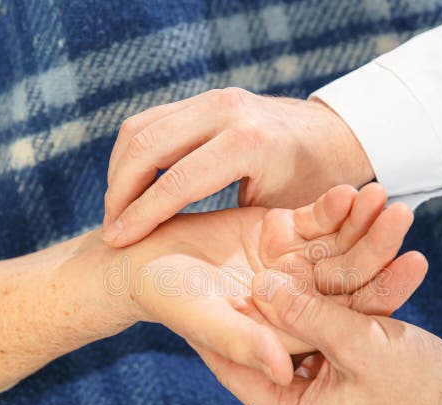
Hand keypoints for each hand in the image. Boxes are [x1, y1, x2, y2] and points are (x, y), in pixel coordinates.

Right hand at [102, 88, 374, 246]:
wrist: (331, 136)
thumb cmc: (312, 189)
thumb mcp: (284, 218)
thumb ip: (243, 235)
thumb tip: (205, 270)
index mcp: (251, 143)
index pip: (177, 181)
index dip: (141, 215)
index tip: (116, 242)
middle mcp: (227, 111)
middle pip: (147, 146)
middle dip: (119, 192)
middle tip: (109, 230)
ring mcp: (212, 98)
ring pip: (139, 129)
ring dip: (119, 171)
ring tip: (115, 213)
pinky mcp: (201, 97)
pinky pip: (149, 121)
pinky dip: (131, 155)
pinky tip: (129, 188)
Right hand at [114, 184, 425, 385]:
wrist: (143, 261)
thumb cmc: (167, 298)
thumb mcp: (205, 318)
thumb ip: (243, 341)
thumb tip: (280, 369)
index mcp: (291, 330)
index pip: (348, 316)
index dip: (381, 291)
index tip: (413, 264)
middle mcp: (301, 299)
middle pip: (351, 275)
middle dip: (379, 247)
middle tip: (405, 217)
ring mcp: (294, 264)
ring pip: (339, 244)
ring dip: (364, 221)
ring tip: (385, 193)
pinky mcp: (283, 232)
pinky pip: (316, 219)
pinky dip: (333, 205)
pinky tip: (351, 188)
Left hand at [195, 270, 441, 404]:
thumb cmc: (421, 387)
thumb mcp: (358, 346)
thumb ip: (307, 314)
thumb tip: (261, 287)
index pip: (237, 368)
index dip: (212, 332)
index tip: (186, 297)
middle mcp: (304, 394)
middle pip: (264, 340)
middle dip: (255, 296)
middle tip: (217, 259)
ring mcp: (326, 376)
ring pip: (298, 319)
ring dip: (294, 279)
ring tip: (265, 238)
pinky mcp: (349, 357)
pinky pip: (325, 315)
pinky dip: (324, 285)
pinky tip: (310, 249)